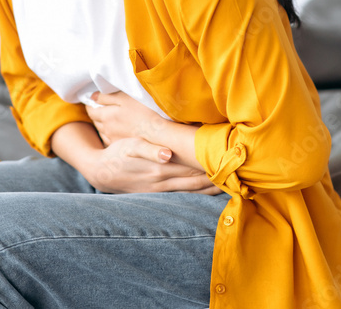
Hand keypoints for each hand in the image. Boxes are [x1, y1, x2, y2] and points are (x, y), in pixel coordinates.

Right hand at [78, 137, 222, 194]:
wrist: (101, 172)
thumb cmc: (117, 154)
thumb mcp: (130, 146)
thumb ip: (150, 148)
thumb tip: (168, 154)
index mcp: (160, 168)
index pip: (192, 167)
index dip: (209, 164)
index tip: (228, 159)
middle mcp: (163, 182)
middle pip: (196, 180)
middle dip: (216, 177)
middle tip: (238, 172)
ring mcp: (161, 191)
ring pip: (192, 191)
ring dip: (211, 188)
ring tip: (231, 184)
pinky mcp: (157, 195)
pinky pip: (183, 195)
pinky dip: (199, 194)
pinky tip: (210, 192)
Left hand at [84, 90, 167, 146]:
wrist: (161, 135)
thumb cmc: (146, 112)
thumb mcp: (125, 98)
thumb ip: (106, 97)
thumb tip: (92, 97)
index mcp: (106, 116)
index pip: (91, 110)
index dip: (91, 105)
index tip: (93, 102)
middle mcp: (107, 130)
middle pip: (96, 121)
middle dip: (97, 114)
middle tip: (101, 109)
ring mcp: (115, 141)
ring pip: (103, 132)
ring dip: (104, 126)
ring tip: (111, 120)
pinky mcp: (124, 148)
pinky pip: (111, 141)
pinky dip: (112, 135)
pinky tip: (119, 132)